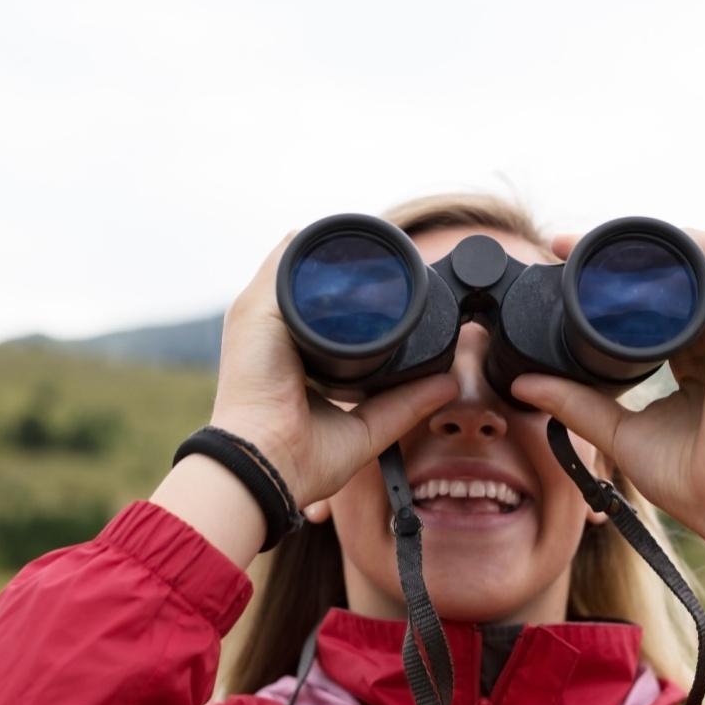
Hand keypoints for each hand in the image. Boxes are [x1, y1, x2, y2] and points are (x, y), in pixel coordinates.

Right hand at [209, 233, 458, 508]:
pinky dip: (314, 245)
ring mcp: (261, 315)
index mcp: (290, 356)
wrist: (264, 464)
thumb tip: (448, 383)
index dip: (355, 301)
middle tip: (394, 265)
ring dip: (334, 251)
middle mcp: (272, 330)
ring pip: (300, 260)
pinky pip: (288, 257)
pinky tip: (347, 240)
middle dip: (348, 268)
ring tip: (377, 245)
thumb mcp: (365, 428)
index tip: (393, 294)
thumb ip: (405, 405)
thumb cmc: (298, 459)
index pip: (323, 313)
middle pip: (312, 280)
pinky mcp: (257, 306)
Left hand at [511, 229, 704, 593]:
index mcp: (689, 362)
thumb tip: (526, 383)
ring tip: (599, 239)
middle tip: (565, 248)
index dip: (611, 286)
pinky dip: (694, 242)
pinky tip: (657, 240)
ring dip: (650, 241)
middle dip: (621, 256)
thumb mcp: (617, 432)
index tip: (561, 270)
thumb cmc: (692, 478)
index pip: (651, 308)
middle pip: (669, 278)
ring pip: (697, 261)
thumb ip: (575, 403)